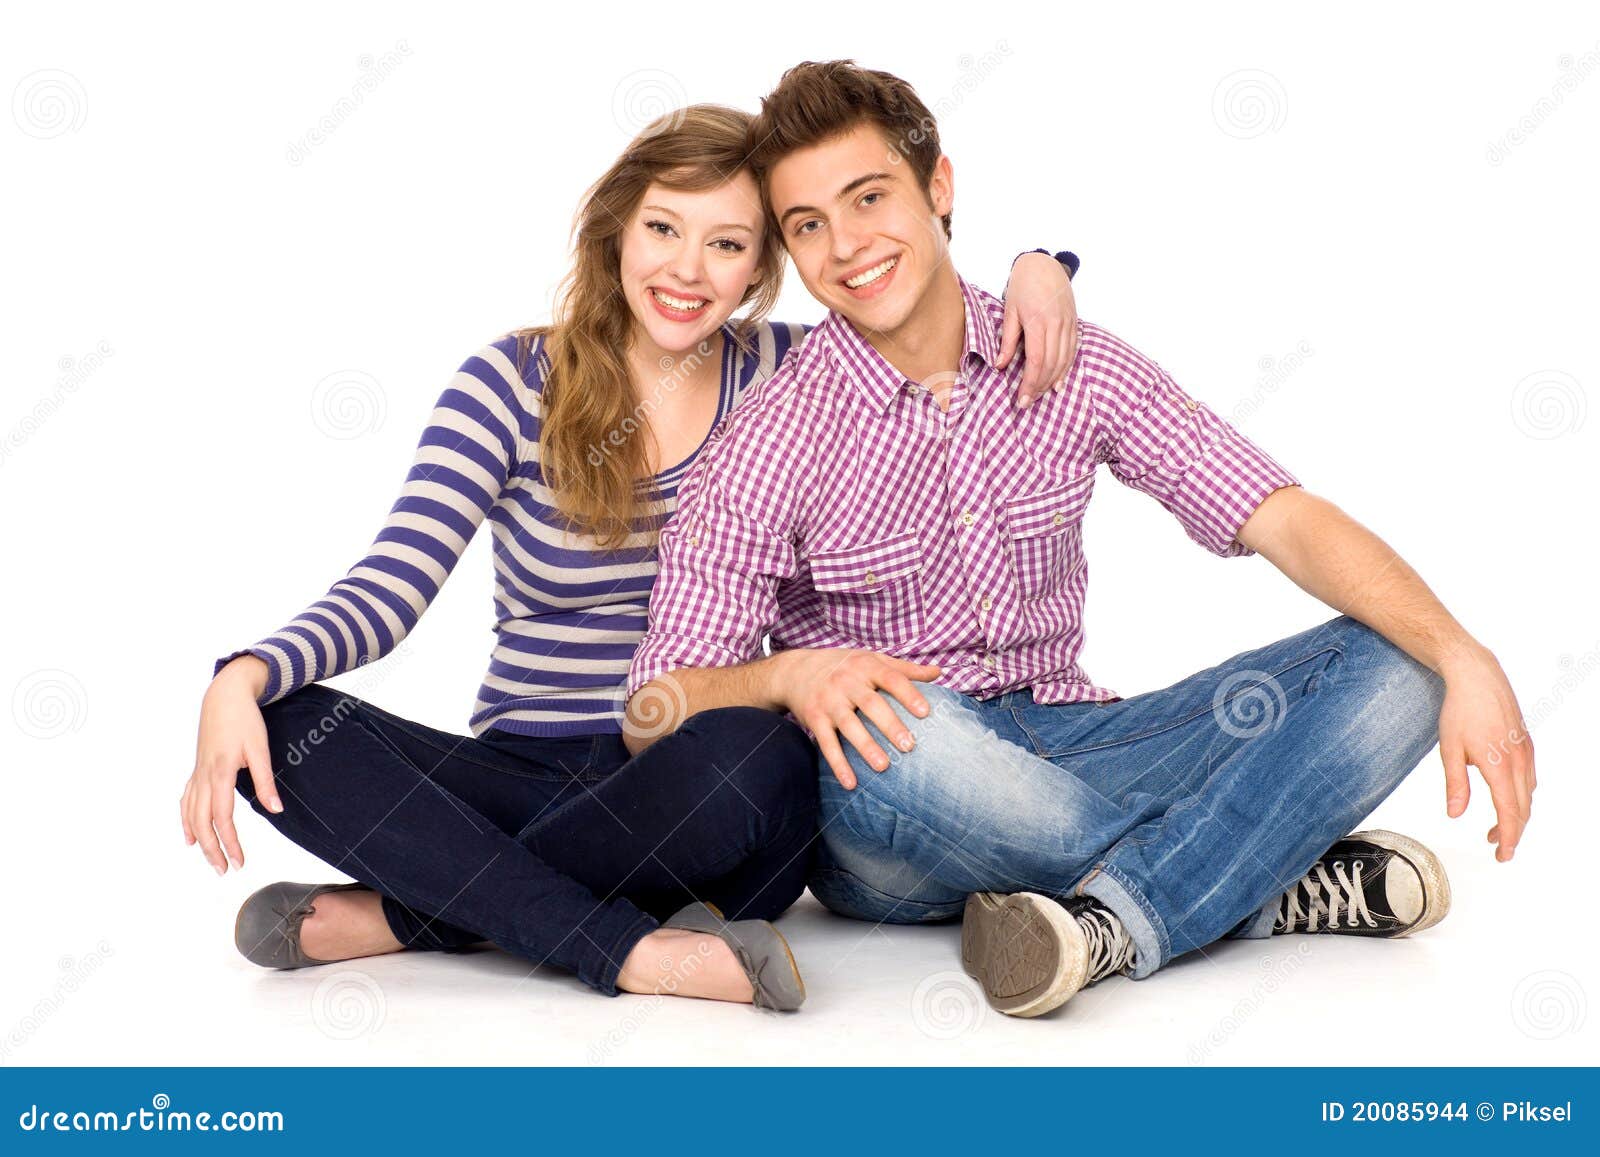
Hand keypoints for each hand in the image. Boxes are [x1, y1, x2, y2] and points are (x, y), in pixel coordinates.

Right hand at [182, 657, 280, 874]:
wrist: (224, 696)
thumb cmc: (245, 720)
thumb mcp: (261, 749)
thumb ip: (266, 781)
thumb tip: (276, 810)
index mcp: (220, 774)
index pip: (222, 819)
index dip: (230, 843)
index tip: (240, 862)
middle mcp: (204, 777)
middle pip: (202, 822)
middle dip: (212, 849)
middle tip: (224, 871)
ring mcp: (197, 773)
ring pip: (191, 814)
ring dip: (198, 839)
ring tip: (209, 859)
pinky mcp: (197, 769)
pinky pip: (186, 801)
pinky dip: (186, 820)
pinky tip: (189, 835)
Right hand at [774, 649, 941, 789]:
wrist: (796, 670)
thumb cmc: (844, 666)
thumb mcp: (872, 659)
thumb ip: (904, 668)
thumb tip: (939, 672)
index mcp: (865, 665)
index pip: (890, 678)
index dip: (908, 694)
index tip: (925, 712)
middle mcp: (846, 682)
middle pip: (871, 704)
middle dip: (889, 725)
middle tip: (909, 746)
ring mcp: (828, 701)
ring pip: (849, 725)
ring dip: (865, 747)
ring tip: (883, 766)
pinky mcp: (814, 719)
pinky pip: (827, 744)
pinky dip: (838, 764)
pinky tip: (851, 783)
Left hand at [998, 252, 1079, 406]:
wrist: (1044, 265)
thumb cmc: (1022, 286)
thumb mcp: (1009, 311)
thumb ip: (1007, 340)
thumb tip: (1000, 365)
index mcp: (1038, 321)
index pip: (1036, 360)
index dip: (1030, 382)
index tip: (1022, 398)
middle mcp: (1056, 324)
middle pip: (1051, 364)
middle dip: (1039, 386)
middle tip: (1027, 402)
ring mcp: (1068, 324)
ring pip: (1064, 360)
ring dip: (1051, 381)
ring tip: (1039, 395)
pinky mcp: (1074, 323)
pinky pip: (1072, 352)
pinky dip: (1065, 369)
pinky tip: (1057, 383)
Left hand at [1437, 644, 1535, 860]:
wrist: (1477, 676)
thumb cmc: (1459, 710)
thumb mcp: (1449, 749)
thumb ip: (1455, 784)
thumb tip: (1456, 814)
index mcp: (1498, 765)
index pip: (1509, 811)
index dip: (1508, 837)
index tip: (1503, 855)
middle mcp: (1518, 760)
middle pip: (1522, 807)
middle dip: (1512, 832)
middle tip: (1497, 849)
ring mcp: (1525, 752)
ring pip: (1527, 793)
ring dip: (1516, 815)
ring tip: (1495, 828)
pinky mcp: (1525, 744)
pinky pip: (1528, 778)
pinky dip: (1520, 795)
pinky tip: (1506, 798)